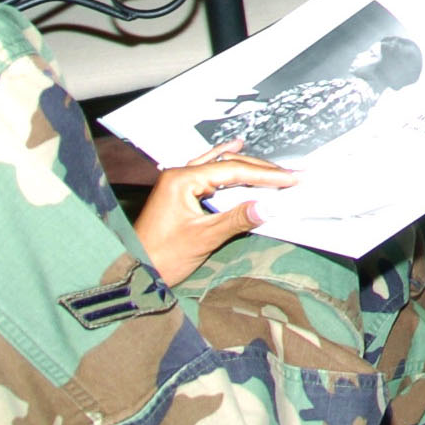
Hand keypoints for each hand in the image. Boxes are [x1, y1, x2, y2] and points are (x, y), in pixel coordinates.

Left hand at [130, 138, 299, 286]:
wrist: (133, 275)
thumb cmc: (159, 257)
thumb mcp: (203, 238)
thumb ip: (236, 219)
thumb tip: (267, 206)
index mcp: (182, 180)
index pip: (233, 171)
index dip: (266, 176)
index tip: (290, 179)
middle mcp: (178, 175)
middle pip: (227, 164)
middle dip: (260, 170)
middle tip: (289, 174)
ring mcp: (176, 184)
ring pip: (218, 166)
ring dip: (245, 165)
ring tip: (270, 163)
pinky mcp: (178, 194)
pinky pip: (205, 171)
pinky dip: (223, 163)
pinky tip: (231, 150)